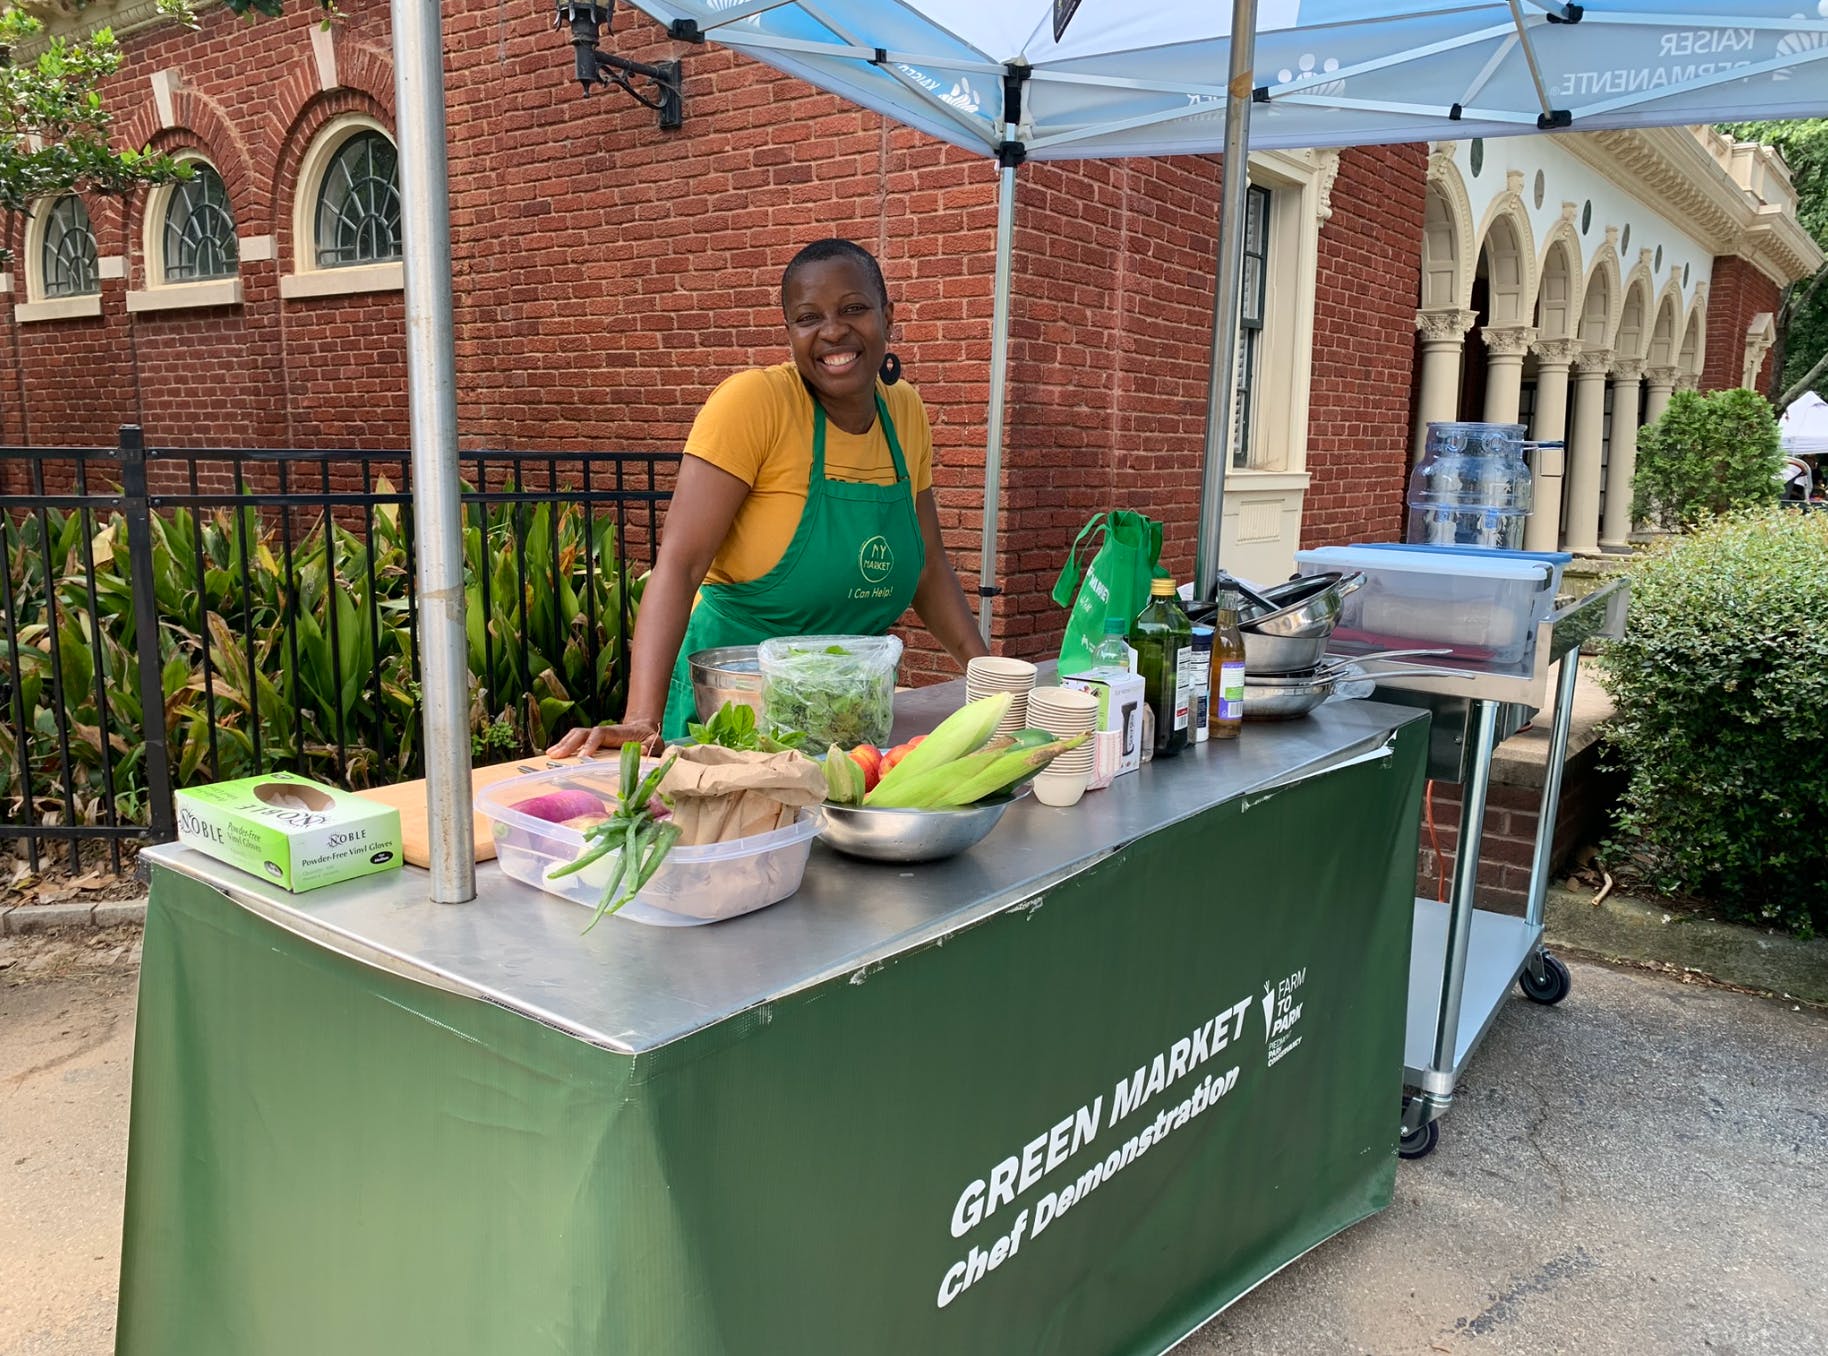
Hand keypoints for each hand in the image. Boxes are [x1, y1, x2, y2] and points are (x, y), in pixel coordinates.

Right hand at [546, 719, 661, 759]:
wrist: (643, 728)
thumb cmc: (648, 738)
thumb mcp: (655, 742)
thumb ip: (650, 746)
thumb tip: (643, 750)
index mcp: (616, 733)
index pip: (599, 734)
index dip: (591, 743)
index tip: (584, 756)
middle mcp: (603, 732)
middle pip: (582, 733)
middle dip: (568, 743)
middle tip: (555, 756)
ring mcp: (596, 735)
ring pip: (575, 736)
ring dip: (562, 744)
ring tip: (550, 755)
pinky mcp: (592, 741)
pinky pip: (575, 741)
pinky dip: (564, 745)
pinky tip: (553, 754)